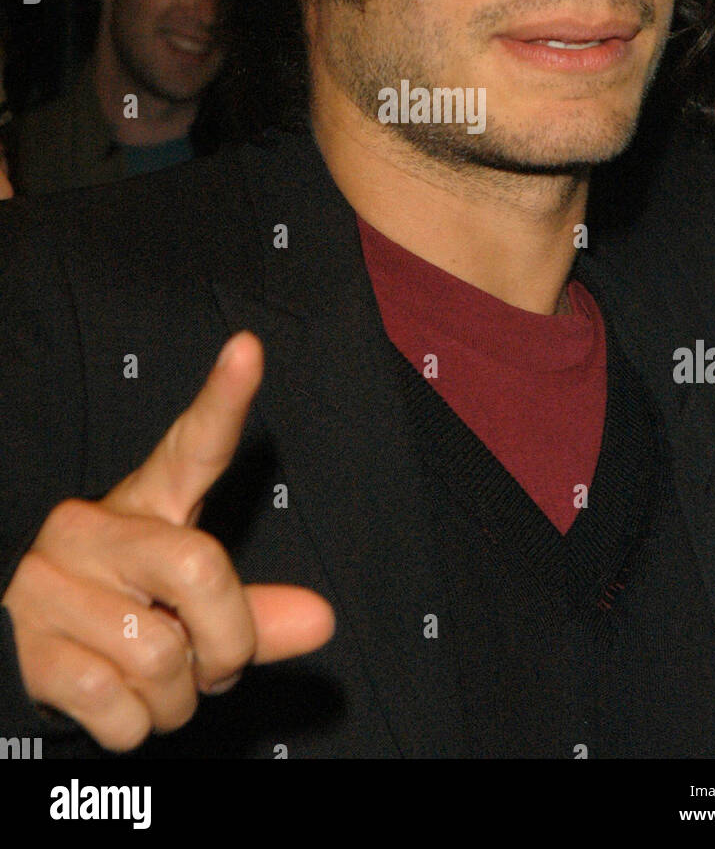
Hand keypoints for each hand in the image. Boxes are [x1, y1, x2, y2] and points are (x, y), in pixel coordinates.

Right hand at [2, 332, 334, 750]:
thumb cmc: (120, 616)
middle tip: (216, 665)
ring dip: (176, 700)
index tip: (249, 349)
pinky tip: (115, 703)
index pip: (192, 447)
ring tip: (154, 685)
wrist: (15, 651)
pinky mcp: (27, 649)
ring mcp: (52, 586)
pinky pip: (118, 708)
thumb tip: (322, 621)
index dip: (223, 399)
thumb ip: (252, 612)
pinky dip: (134, 727)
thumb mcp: (185, 607)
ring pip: (161, 657)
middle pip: (200, 569)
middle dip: (229, 642)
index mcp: (144, 506)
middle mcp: (93, 530)